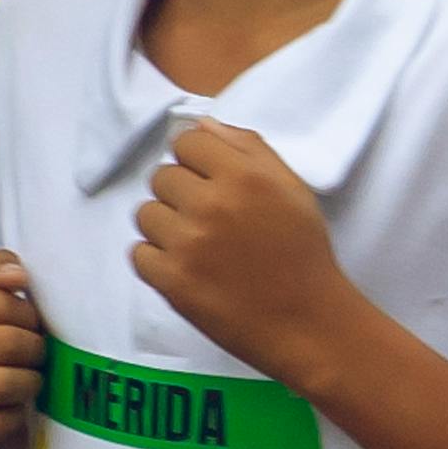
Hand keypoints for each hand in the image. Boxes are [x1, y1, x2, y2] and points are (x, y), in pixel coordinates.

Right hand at [0, 252, 47, 448]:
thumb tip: (17, 274)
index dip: (26, 312)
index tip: (32, 322)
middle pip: (3, 342)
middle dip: (34, 348)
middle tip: (38, 353)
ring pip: (3, 383)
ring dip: (30, 382)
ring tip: (31, 378)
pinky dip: (16, 416)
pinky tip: (11, 408)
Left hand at [130, 121, 354, 383]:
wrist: (308, 323)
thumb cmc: (304, 253)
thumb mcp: (293, 189)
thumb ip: (249, 149)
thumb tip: (202, 125)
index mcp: (244, 176)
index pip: (186, 143)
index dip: (197, 161)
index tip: (211, 182)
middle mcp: (211, 204)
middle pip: (162, 177)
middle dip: (181, 194)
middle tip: (210, 220)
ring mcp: (187, 244)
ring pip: (145, 214)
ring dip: (166, 226)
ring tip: (197, 245)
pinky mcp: (172, 282)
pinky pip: (139, 254)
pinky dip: (157, 260)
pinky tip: (187, 268)